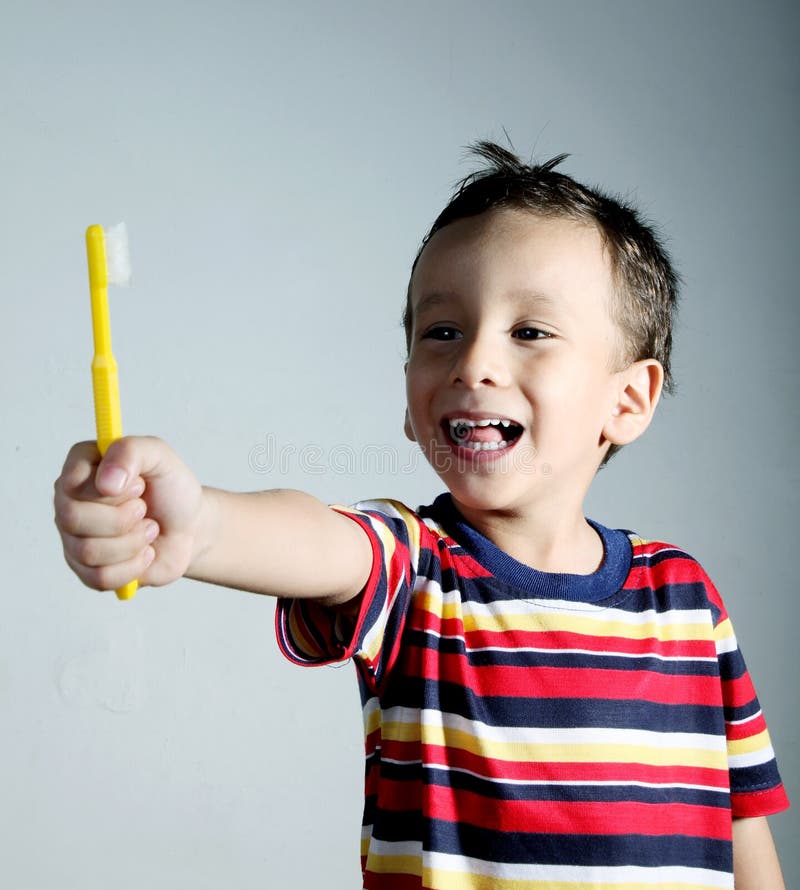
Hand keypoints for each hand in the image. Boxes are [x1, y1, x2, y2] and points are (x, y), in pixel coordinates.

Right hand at [54, 436, 203, 590]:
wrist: (192, 528)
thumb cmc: (172, 489)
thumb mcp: (160, 456)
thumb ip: (131, 452)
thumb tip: (105, 483)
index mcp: (81, 467)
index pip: (71, 481)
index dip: (109, 490)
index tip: (138, 485)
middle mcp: (69, 502)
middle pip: (72, 518)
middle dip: (123, 517)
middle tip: (145, 509)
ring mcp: (74, 538)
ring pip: (87, 551)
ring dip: (133, 541)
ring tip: (149, 529)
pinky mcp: (88, 570)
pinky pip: (100, 577)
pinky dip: (134, 566)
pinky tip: (145, 552)